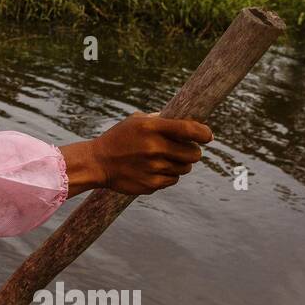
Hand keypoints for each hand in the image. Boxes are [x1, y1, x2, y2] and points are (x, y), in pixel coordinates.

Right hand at [62, 112, 212, 195]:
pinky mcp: (151, 184)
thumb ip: (161, 120)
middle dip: (192, 152)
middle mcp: (154, 147)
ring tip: (165, 160)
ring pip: (185, 168)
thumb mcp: (136, 121)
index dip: (204, 133)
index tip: (207, 136)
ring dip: (180, 164)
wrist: (97, 163)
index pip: (190, 129)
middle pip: (194, 153)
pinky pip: (173, 180)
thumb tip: (187, 121)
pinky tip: (155, 170)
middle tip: (184, 150)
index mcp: (151, 127)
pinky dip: (169, 175)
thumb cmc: (119, 138)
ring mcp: (153, 167)